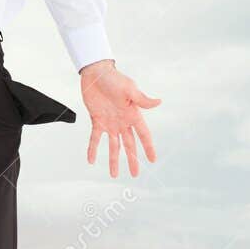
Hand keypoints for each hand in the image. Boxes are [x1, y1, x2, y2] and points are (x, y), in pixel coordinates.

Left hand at [78, 58, 160, 177]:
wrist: (96, 74)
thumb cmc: (115, 79)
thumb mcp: (130, 89)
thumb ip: (142, 99)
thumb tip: (158, 102)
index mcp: (133, 115)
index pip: (143, 135)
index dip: (148, 148)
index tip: (153, 160)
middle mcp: (123, 122)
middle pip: (129, 145)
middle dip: (132, 160)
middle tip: (135, 174)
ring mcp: (110, 123)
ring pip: (113, 146)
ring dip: (114, 159)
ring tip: (114, 174)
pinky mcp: (97, 120)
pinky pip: (95, 138)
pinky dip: (93, 149)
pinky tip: (91, 160)